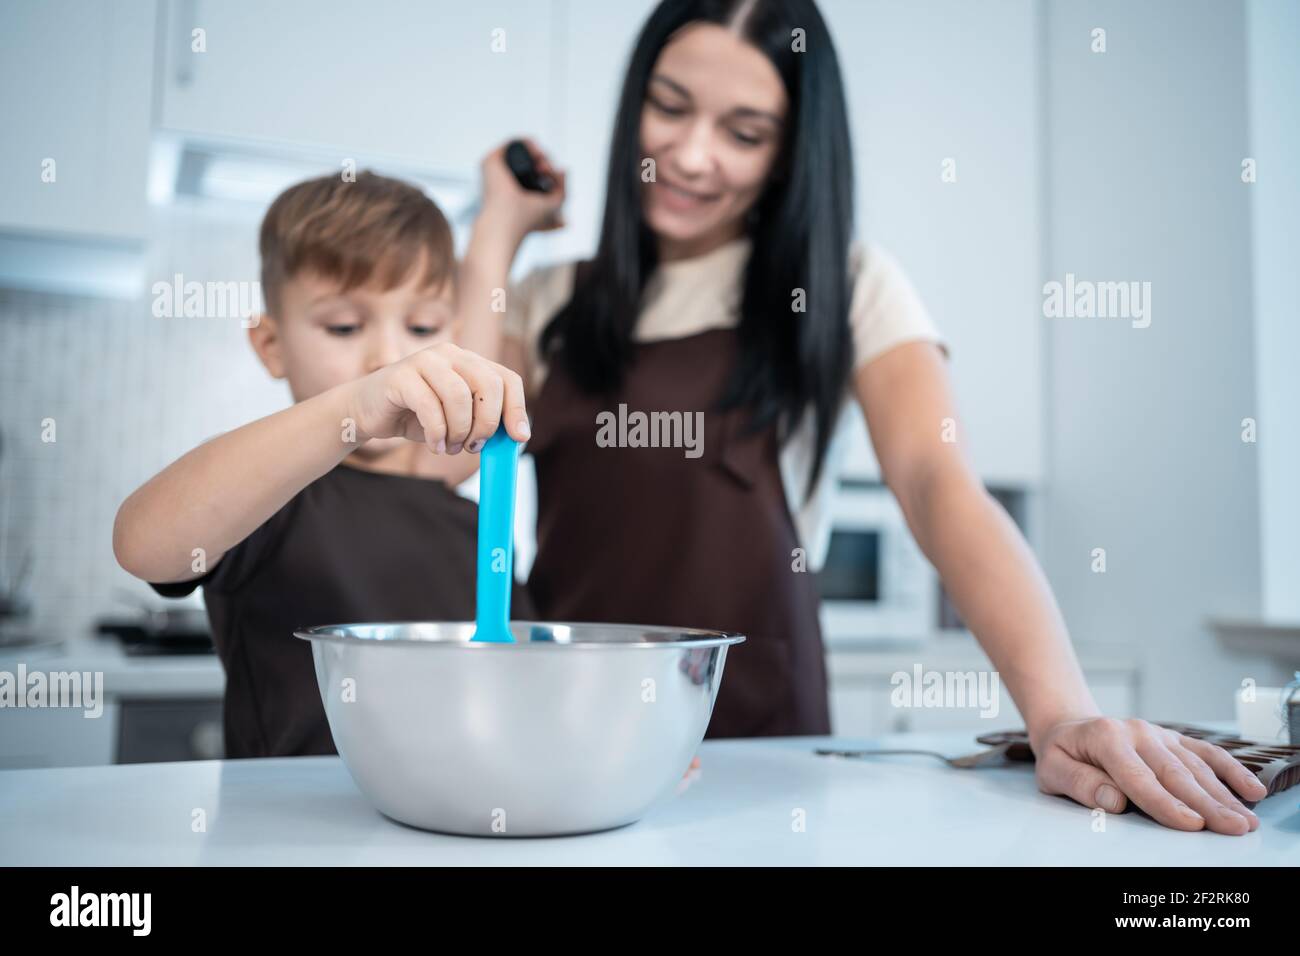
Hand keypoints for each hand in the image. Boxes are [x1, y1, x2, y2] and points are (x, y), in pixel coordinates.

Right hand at [344, 342, 529, 452]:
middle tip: (475, 446)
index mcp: (469, 362)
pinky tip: (434, 445)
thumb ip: (482, 422)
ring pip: (459, 397)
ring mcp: (425, 360)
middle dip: (487, 423)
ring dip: (459, 431)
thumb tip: (516, 437)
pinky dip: (437, 433)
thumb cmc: (416, 416)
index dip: (517, 409)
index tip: (520, 438)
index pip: (507, 379)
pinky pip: (430, 407)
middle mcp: (450, 354)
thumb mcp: (456, 420)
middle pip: (488, 385)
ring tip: (450, 447)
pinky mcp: (401, 375)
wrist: (367, 411)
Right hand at [478, 137, 566, 245]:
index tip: (552, 179)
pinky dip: (529, 144)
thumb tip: (562, 169)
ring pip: (523, 152)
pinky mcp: (491, 161)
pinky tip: (538, 154)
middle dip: (546, 165)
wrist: (506, 221)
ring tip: (544, 165)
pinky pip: (513, 143)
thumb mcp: (554, 204)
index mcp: (517, 196)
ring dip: (540, 154)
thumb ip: (562, 187)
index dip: (549, 176)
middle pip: (531, 163)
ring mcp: (497, 172)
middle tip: (548, 172)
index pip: (536, 178)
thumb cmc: (528, 219)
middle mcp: (506, 183)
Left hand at [1032, 717, 1267, 833]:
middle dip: (1206, 803)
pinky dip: (1231, 770)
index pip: (1138, 777)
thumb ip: (1081, 784)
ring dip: (1223, 795)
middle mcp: (1137, 732)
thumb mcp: (1053, 770)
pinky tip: (1251, 790)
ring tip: (1245, 820)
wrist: (1069, 728)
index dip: (1165, 803)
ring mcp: (1159, 734)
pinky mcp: (1173, 740)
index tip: (1191, 824)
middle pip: (1175, 773)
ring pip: (1195, 767)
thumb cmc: (1062, 754)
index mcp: (1106, 738)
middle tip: (1233, 828)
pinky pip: (1206, 753)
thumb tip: (1115, 801)